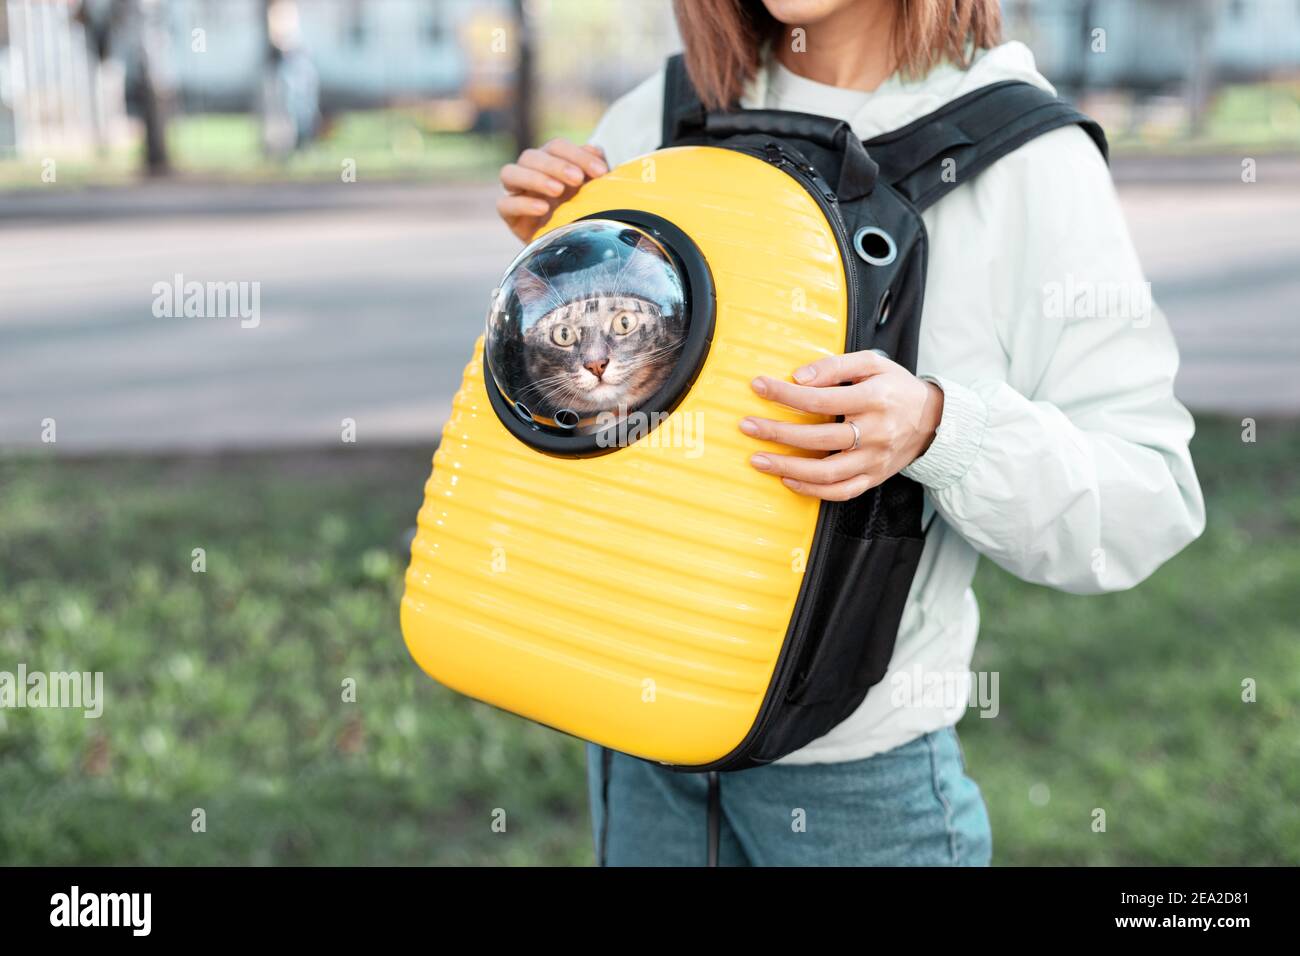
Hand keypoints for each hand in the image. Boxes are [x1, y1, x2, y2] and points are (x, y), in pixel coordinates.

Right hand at [497, 138, 608, 241]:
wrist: (573, 249)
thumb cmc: (584, 215)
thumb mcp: (593, 192)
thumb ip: (594, 170)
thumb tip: (595, 150)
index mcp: (550, 162)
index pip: (556, 147)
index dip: (577, 155)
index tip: (601, 172)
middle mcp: (529, 173)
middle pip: (531, 156)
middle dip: (555, 166)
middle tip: (577, 179)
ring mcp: (516, 193)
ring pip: (509, 173)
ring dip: (535, 178)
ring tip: (557, 191)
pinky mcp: (509, 217)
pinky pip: (504, 205)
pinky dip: (523, 204)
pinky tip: (543, 209)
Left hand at [740, 351, 943, 500]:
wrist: (933, 421)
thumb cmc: (896, 388)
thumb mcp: (873, 364)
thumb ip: (836, 366)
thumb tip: (799, 377)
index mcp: (874, 399)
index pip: (821, 399)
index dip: (786, 394)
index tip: (758, 386)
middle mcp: (875, 433)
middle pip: (819, 438)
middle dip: (778, 433)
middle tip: (747, 426)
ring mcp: (874, 460)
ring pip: (827, 472)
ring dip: (788, 467)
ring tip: (758, 459)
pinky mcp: (873, 478)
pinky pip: (840, 492)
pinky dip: (812, 490)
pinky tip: (788, 480)